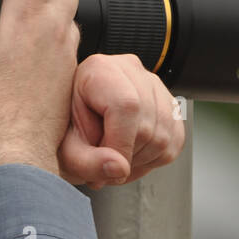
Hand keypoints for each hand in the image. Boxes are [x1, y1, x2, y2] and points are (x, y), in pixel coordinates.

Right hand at [0, 0, 79, 178]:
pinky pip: (68, 43)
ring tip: (23, 28)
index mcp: (25, 10)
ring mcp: (67, 49)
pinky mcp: (71, 71)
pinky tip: (30, 58)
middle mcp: (53, 25)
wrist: (13, 146)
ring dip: (50, 12)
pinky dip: (54, 41)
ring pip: (68, 13)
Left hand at [58, 53, 185, 187]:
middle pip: (146, 126)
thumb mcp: (65, 150)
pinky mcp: (169, 106)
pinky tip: (129, 157)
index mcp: (99, 70)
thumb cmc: (64, 133)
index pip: (126, 106)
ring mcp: (154, 86)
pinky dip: (153, 159)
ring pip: (163, 137)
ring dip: (139, 162)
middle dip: (125, 158)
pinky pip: (174, 142)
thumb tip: (119, 168)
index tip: (108, 167)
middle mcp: (130, 71)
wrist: (73, 126)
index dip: (120, 145)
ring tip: (113, 162)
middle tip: (102, 166)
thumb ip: (86, 161)